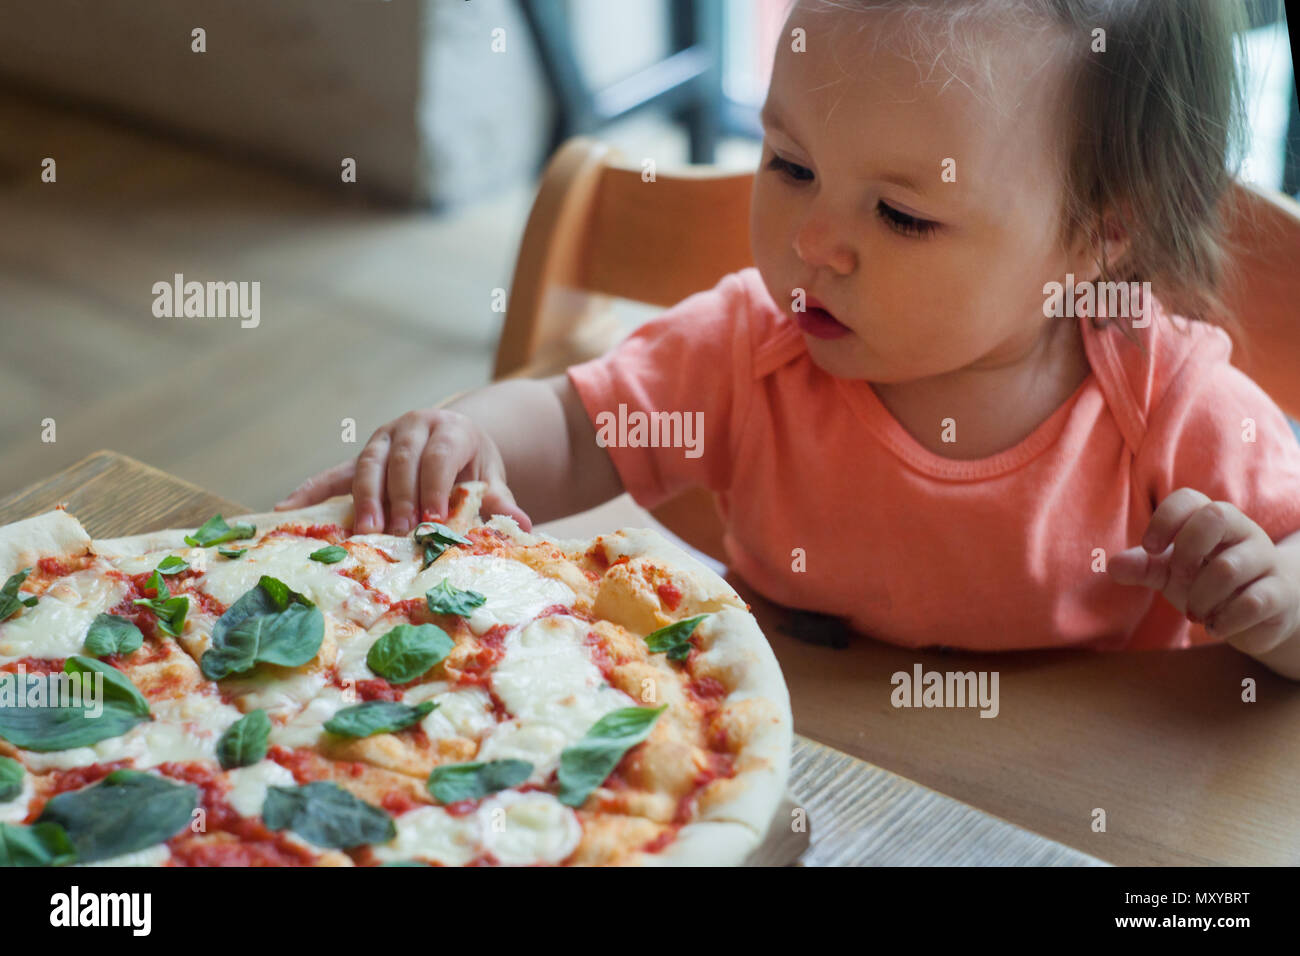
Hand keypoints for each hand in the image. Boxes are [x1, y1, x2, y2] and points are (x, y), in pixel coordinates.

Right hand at [274, 408, 531, 534]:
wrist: (457, 440)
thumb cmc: (473, 466)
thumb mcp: (490, 478)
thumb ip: (500, 500)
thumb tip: (524, 523)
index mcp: (451, 429)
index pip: (440, 456)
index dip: (435, 487)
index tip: (433, 520)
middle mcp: (414, 426)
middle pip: (401, 460)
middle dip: (400, 497)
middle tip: (400, 533)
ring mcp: (382, 438)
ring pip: (369, 464)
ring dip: (365, 498)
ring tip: (366, 531)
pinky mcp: (360, 455)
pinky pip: (333, 472)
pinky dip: (310, 489)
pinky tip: (286, 508)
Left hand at [1108, 488, 1299, 656]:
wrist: (1264, 610)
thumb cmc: (1209, 581)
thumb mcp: (1172, 572)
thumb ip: (1144, 566)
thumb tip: (1112, 566)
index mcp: (1212, 520)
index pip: (1189, 499)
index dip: (1165, 519)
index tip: (1149, 548)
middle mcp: (1243, 532)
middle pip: (1217, 515)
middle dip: (1186, 550)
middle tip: (1179, 576)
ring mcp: (1266, 560)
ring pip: (1228, 568)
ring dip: (1200, 597)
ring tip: (1195, 613)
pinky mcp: (1280, 593)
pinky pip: (1252, 603)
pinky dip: (1225, 620)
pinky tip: (1215, 627)